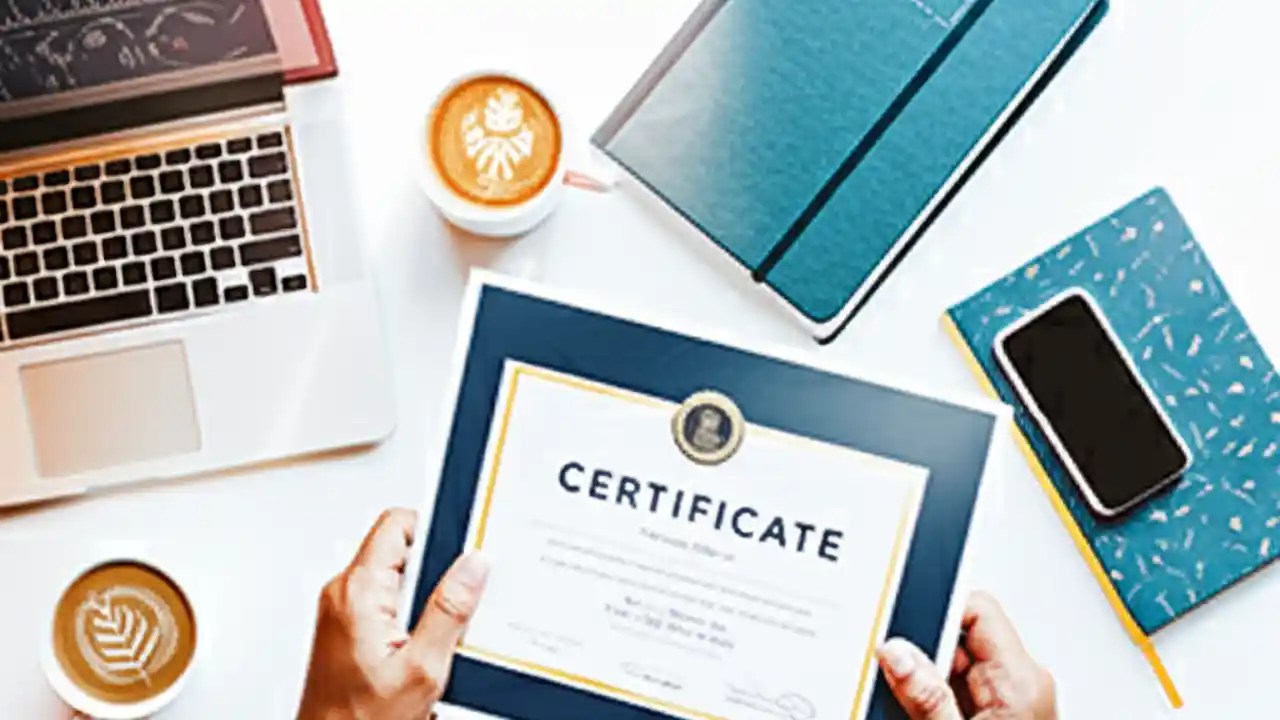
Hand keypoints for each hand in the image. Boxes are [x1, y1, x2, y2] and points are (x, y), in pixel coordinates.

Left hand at [298, 509, 489, 719]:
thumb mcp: (422, 669)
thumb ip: (450, 610)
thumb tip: (473, 565)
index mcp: (358, 591)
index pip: (397, 524)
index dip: (436, 529)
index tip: (463, 549)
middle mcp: (343, 594)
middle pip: (399, 550)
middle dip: (436, 570)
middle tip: (456, 602)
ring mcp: (341, 611)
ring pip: (395, 577)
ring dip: (424, 598)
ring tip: (437, 635)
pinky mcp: (345, 629)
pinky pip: (385, 602)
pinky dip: (410, 616)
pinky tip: (422, 648)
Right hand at [877, 592, 1055, 719]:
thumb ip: (926, 694)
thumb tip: (896, 653)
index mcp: (1022, 680)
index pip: (977, 607)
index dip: (934, 608)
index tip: (899, 618)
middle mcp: (1024, 683)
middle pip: (960, 636)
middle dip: (924, 654)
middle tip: (899, 680)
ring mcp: (1014, 698)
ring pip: (957, 663)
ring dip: (929, 678)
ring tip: (915, 707)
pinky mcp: (1001, 712)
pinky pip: (961, 686)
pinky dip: (939, 694)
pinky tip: (927, 712)